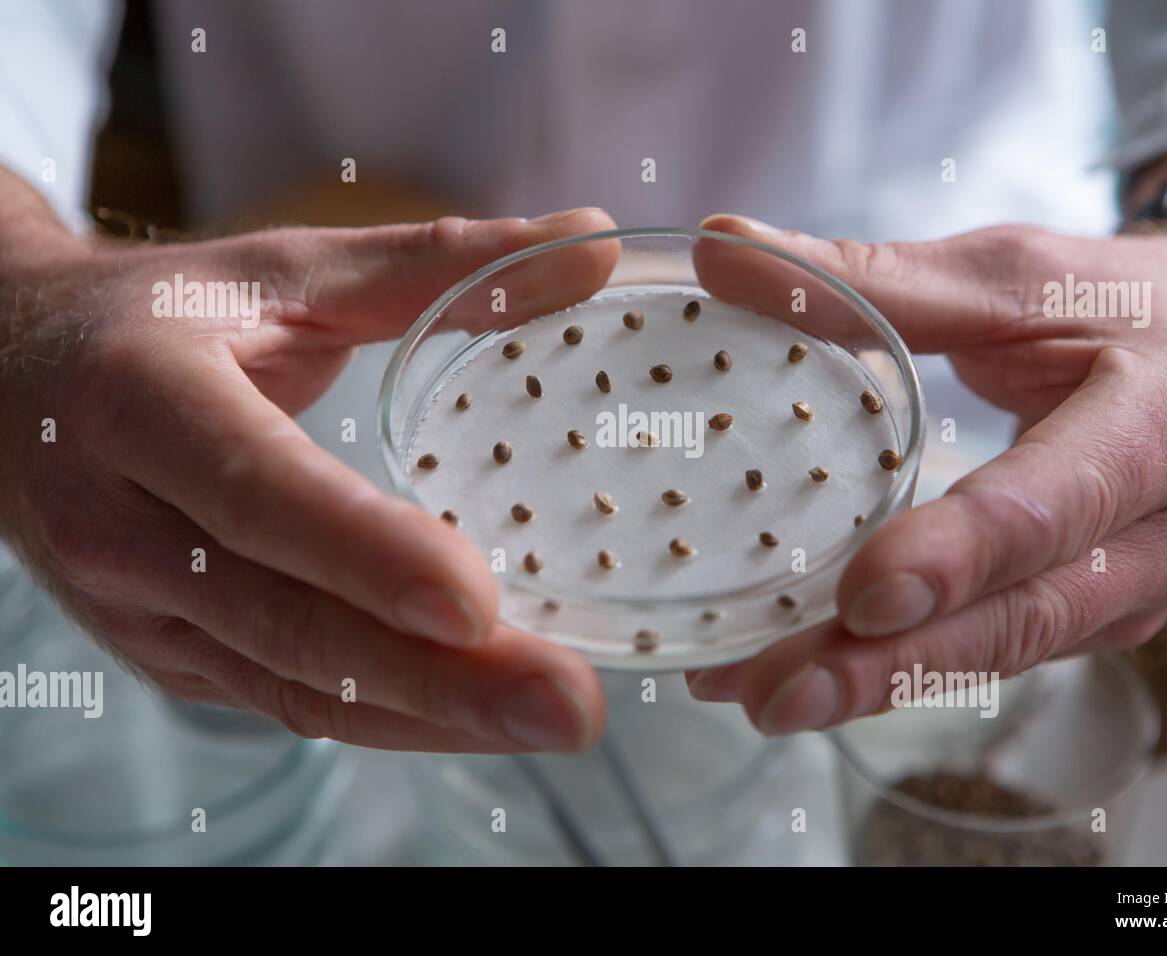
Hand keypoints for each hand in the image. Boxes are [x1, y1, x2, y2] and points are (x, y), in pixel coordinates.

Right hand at [0, 182, 614, 751]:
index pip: (255, 492)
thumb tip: (592, 243)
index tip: (478, 604)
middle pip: (289, 624)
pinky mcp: (170, 654)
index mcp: (139, 401)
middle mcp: (124, 526)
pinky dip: (388, 720)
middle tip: (569, 706)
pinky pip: (286, 702)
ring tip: (555, 722)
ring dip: (432, 717)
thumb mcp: (283, 270)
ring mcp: (140, 609)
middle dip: (439, 679)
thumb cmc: (160, 316)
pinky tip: (478, 721)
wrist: (9, 382)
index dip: (363, 554)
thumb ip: (439, 263)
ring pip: (295, 687)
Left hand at [687, 213, 1166, 733]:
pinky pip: (995, 651)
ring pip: (1003, 652)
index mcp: (1166, 422)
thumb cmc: (1112, 304)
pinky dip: (900, 667)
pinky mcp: (1098, 619)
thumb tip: (718, 247)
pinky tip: (801, 671)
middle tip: (776, 694)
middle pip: (1022, 615)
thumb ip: (866, 276)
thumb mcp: (1005, 274)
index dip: (958, 554)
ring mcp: (1140, 592)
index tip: (861, 597)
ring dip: (880, 682)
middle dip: (893, 663)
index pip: (1053, 503)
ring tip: (763, 697)